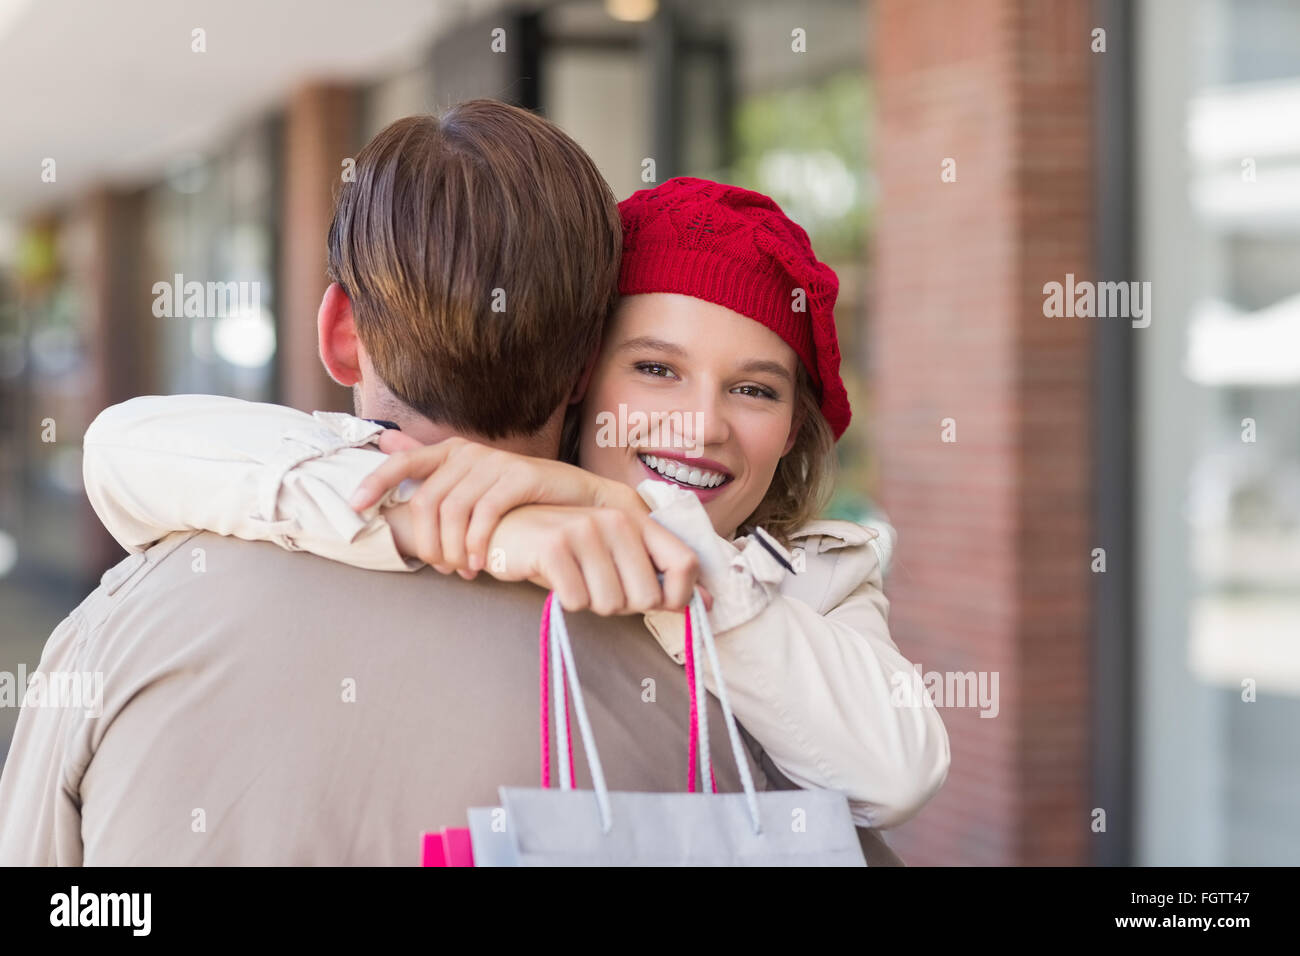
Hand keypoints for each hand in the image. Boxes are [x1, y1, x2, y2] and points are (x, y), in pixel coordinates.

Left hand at [350, 432, 641, 574]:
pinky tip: (482, 564)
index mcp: (454, 452)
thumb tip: (386, 443)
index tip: (355, 508)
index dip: (376, 483)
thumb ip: (435, 470)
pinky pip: (485, 514)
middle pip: (426, 500)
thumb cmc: (523, 500)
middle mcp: (470, 452)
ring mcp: (496, 462)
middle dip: (427, 541)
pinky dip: (478, 544)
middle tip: (440, 568)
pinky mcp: (521, 476)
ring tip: (462, 571)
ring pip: (453, 511)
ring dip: (452, 549)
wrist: (581, 500)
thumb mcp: (476, 486)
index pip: (404, 463)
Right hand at [471, 504, 700, 614]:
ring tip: (574, 580)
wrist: (505, 530)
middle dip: (623, 605)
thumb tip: (707, 603)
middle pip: (647, 596)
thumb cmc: (564, 549)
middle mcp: (615, 521)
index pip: (685, 563)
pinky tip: (555, 580)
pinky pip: (577, 602)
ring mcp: (584, 531)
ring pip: (611, 604)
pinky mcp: (553, 547)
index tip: (660, 605)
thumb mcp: (612, 555)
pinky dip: (566, 602)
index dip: (679, 596)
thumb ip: (656, 572)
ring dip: (591, 604)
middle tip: (596, 587)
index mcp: (635, 521)